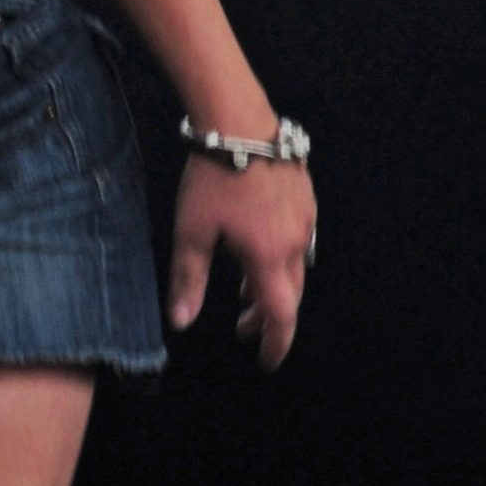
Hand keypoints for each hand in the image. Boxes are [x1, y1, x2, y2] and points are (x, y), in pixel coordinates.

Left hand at [168, 149, 316, 368]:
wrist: (240, 123)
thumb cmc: (213, 177)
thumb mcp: (192, 230)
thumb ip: (189, 278)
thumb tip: (180, 322)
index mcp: (269, 256)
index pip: (280, 315)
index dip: (275, 343)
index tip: (266, 361)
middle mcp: (296, 242)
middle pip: (288, 294)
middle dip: (267, 317)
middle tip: (244, 328)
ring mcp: (304, 220)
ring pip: (293, 267)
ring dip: (271, 286)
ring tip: (244, 295)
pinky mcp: (304, 200)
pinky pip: (296, 241)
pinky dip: (277, 258)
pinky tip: (256, 251)